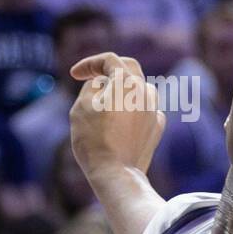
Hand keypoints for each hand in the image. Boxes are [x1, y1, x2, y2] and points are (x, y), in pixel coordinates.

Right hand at [69, 52, 165, 180]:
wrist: (116, 172)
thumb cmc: (94, 139)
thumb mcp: (82, 106)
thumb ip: (94, 86)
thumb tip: (105, 83)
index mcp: (128, 84)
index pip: (109, 60)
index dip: (90, 63)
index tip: (75, 75)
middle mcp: (146, 93)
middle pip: (129, 68)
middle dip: (109, 69)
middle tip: (92, 77)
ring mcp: (154, 110)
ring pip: (139, 87)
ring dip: (122, 87)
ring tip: (105, 100)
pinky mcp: (157, 126)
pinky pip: (145, 107)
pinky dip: (132, 106)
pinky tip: (119, 117)